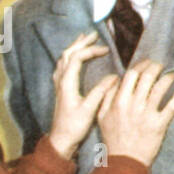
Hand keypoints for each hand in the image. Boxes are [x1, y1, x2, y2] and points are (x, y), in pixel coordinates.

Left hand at [48, 32, 115, 159]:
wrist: (61, 139)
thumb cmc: (74, 126)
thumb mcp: (90, 109)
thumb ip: (101, 91)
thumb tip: (115, 77)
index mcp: (67, 82)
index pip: (77, 57)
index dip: (91, 50)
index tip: (106, 50)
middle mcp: (61, 80)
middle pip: (68, 54)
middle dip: (81, 42)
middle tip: (93, 35)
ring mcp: (59, 84)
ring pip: (64, 59)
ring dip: (74, 48)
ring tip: (84, 40)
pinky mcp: (61, 89)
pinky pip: (63, 67)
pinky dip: (70, 58)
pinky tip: (74, 59)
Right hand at [98, 60, 173, 165]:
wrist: (124, 160)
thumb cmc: (113, 139)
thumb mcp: (101, 116)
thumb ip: (106, 97)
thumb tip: (114, 80)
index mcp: (118, 101)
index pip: (131, 75)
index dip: (141, 65)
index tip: (147, 63)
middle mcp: (133, 104)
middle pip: (147, 77)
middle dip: (156, 68)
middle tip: (161, 65)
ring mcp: (147, 114)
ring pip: (160, 88)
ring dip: (168, 78)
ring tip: (172, 74)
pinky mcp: (159, 124)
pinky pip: (171, 106)